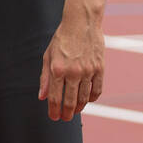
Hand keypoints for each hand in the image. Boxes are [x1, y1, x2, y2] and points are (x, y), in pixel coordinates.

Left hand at [38, 0, 104, 120]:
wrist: (81, 23)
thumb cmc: (61, 39)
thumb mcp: (48, 56)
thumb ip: (45, 78)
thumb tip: (42, 97)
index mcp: (57, 69)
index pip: (55, 97)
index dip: (54, 110)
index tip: (54, 117)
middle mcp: (73, 72)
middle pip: (70, 101)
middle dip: (66, 113)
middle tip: (64, 118)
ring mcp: (88, 71)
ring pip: (85, 98)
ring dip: (79, 107)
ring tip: (75, 111)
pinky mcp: (100, 69)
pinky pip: (97, 89)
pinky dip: (92, 98)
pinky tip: (88, 100)